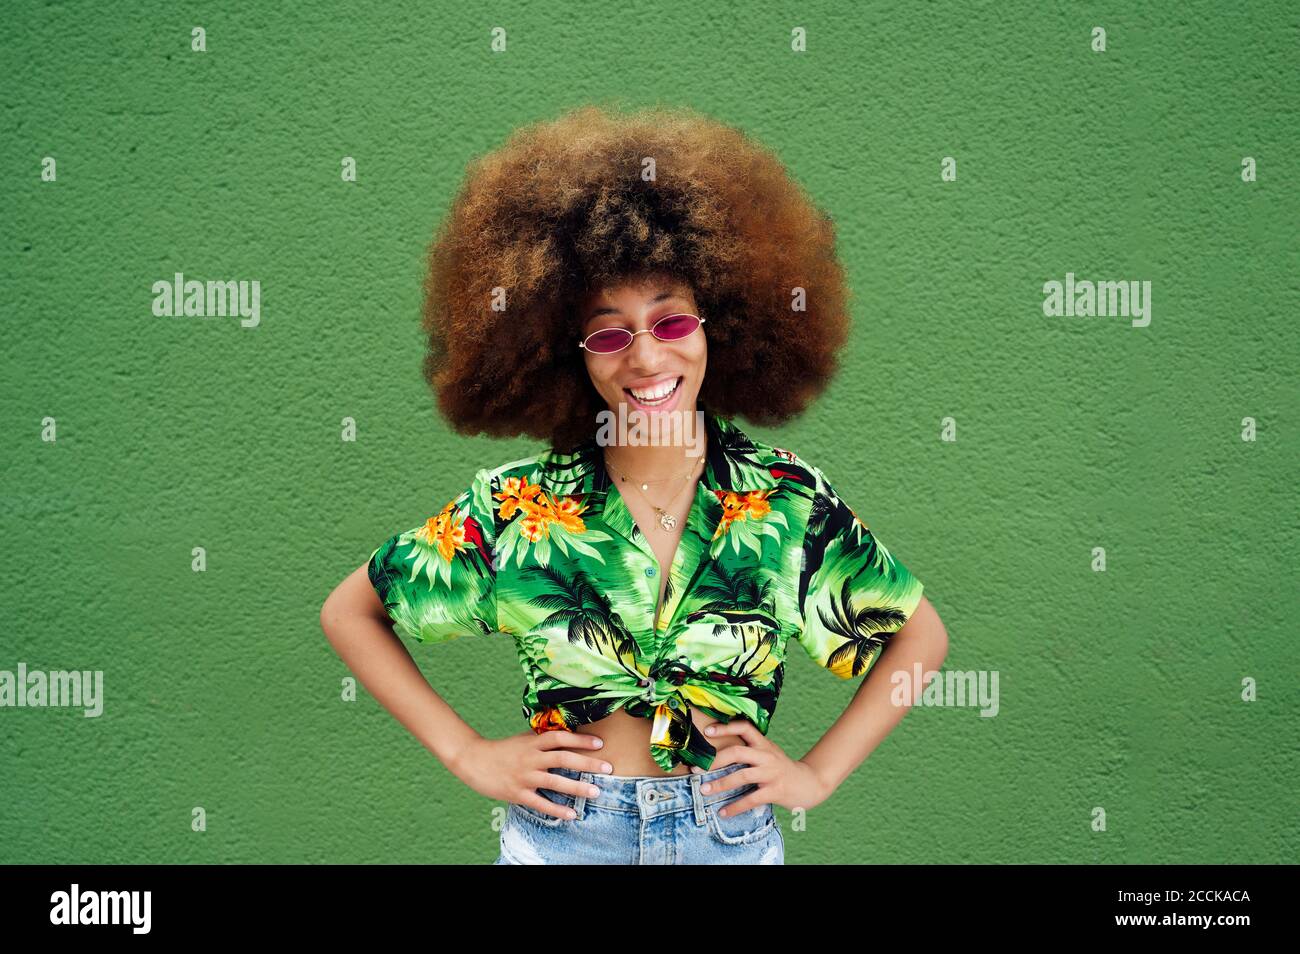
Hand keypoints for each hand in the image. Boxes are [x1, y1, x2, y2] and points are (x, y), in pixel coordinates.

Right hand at [452, 730, 612, 820]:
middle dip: (588, 763)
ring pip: (555, 781)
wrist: (474, 760)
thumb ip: (544, 739)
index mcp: (533, 742)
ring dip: (578, 787)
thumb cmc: (503, 750)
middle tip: (608, 768)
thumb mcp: (524, 739)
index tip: (600, 743)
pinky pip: (541, 803)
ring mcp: (525, 776)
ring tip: (597, 792)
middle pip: (563, 758)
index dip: (581, 739)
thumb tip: (569, 735)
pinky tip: (571, 814)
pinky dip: (557, 809)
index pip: (561, 737)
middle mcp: (531, 757)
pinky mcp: (517, 793)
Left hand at [695, 717, 831, 815]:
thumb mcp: (768, 754)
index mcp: (763, 744)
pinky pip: (751, 799)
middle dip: (714, 761)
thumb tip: (720, 754)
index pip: (745, 728)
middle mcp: (766, 755)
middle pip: (737, 752)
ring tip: (704, 790)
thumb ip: (750, 751)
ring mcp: (771, 773)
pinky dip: (735, 807)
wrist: (810, 784)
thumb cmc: (782, 769)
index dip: (726, 727)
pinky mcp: (775, 791)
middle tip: (696, 769)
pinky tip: (723, 812)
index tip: (708, 731)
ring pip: (742, 775)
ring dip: (720, 784)